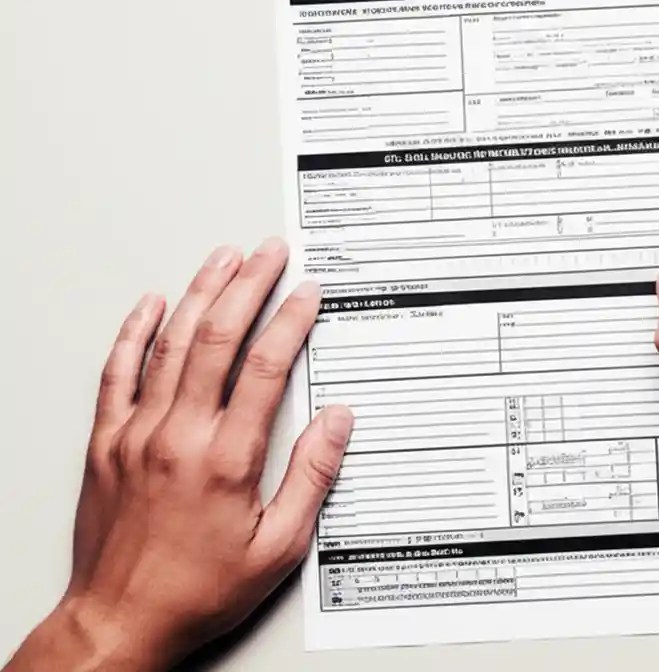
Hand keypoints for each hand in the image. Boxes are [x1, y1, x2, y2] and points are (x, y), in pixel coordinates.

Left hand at [5, 239, 352, 670]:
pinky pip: (117, 373)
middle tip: (269, 255)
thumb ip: (311, 478)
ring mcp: (135, 435)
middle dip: (248, 287)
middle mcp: (177, 436)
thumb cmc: (197, 590)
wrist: (120, 620)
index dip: (289, 321)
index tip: (306, 295)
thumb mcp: (278, 548)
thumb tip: (337, 423)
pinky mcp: (104, 443)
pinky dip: (134, 332)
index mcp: (224, 459)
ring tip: (223, 260)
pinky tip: (150, 305)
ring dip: (199, 294)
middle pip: (215, 339)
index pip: (264, 367)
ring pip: (169, 344)